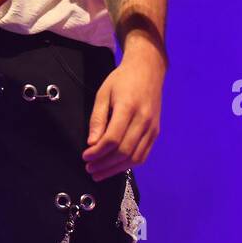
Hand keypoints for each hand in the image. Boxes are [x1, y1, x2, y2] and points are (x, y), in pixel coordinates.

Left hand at [82, 35, 164, 181]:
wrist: (148, 70)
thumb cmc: (122, 80)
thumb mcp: (103, 93)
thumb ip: (97, 118)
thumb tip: (92, 143)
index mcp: (128, 107)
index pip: (113, 139)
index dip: (98, 152)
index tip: (85, 156)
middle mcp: (143, 120)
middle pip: (124, 152)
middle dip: (104, 165)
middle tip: (90, 169)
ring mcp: (152, 127)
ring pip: (135, 157)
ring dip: (116, 169)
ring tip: (100, 172)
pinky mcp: (156, 132)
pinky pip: (143, 154)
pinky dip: (129, 164)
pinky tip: (116, 166)